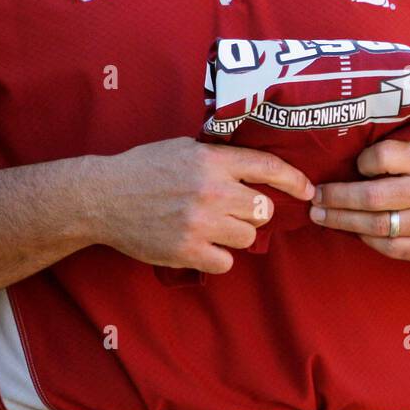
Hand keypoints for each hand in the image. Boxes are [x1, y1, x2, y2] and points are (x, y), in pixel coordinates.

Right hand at [87, 136, 314, 274]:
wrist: (102, 197)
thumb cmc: (143, 168)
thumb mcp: (183, 147)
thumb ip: (218, 155)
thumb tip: (253, 164)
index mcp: (211, 159)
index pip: (267, 167)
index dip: (294, 180)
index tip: (307, 190)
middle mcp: (211, 190)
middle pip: (262, 210)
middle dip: (252, 211)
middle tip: (232, 210)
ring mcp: (200, 223)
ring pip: (247, 237)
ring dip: (235, 234)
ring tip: (211, 226)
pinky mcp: (187, 251)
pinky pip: (226, 262)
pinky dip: (217, 257)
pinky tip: (200, 245)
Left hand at [308, 140, 409, 261]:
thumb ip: (394, 154)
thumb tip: (342, 160)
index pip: (385, 156)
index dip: (363, 161)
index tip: (352, 165)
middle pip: (373, 197)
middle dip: (337, 198)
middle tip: (315, 199)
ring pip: (377, 226)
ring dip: (343, 222)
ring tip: (321, 217)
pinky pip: (390, 248)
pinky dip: (365, 240)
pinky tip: (351, 231)